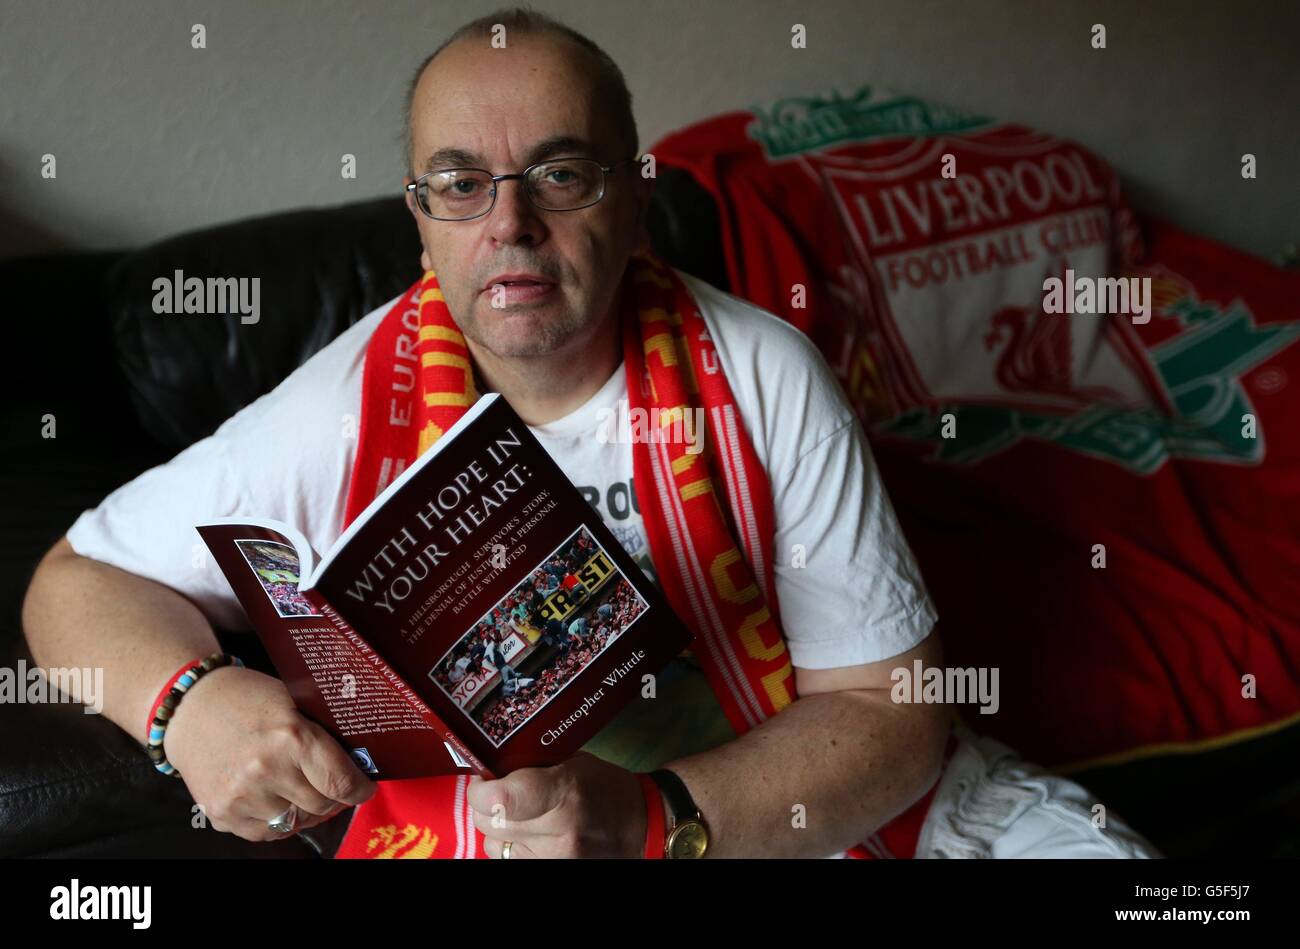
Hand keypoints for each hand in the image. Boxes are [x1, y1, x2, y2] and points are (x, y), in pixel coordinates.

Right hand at [162, 665, 376, 841]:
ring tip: (300, 789)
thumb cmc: (247, 698)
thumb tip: (357, 762)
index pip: (341, 782)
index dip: (359, 789)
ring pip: (295, 822)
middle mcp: (266, 770)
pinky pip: (266, 832)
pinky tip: (275, 798)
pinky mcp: (222, 813)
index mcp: (291, 736)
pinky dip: (277, 821)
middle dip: (333, 798)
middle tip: (332, 788)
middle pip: (321, 806)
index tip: (364, 788)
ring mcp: (242, 795)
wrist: (190, 707)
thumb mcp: (294, 701)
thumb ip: (322, 733)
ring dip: (303, 810)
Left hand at [469, 752, 645, 857]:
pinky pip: (508, 859)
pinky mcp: (551, 872)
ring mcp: (554, 859)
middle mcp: (558, 831)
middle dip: (484, 804)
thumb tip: (493, 767)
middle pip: (489, 822)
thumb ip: (533, 766)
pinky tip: (529, 833)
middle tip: (496, 790)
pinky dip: (510, 845)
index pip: (502, 799)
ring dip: (497, 827)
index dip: (481, 789)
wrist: (642, 827)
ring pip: (493, 844)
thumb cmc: (607, 788)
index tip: (484, 779)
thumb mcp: (574, 763)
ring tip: (519, 813)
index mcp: (565, 793)